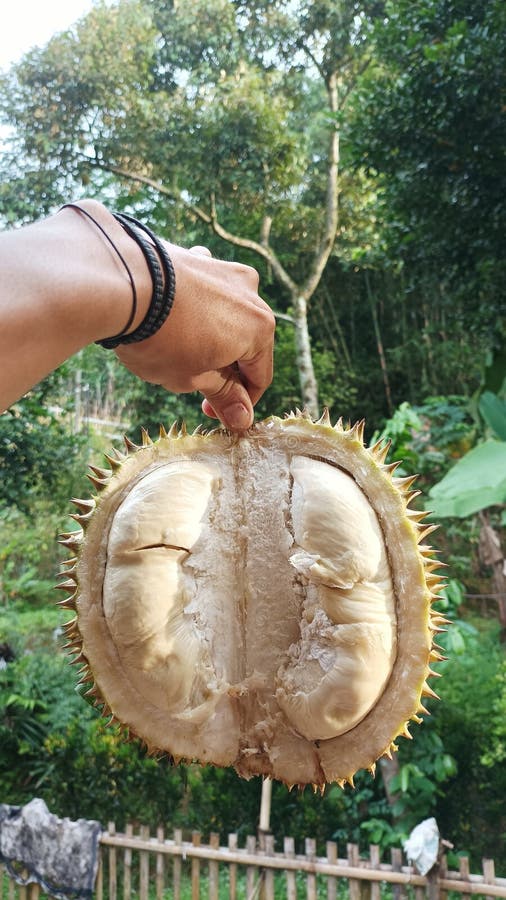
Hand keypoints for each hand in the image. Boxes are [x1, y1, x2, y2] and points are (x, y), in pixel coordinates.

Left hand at [116, 244, 274, 429]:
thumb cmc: (161, 339)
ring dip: (209, 336)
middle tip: (192, 384)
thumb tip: (243, 418)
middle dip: (223, 366)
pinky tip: (171, 315)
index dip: (238, 401)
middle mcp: (251, 295)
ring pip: (226, 314)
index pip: (258, 376)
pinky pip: (204, 289)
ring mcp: (224, 271)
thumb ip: (224, 395)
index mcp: (260, 329)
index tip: (213, 411)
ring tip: (176, 351)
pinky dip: (194, 306)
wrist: (120, 284)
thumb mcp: (194, 378)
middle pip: (245, 342)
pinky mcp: (197, 257)